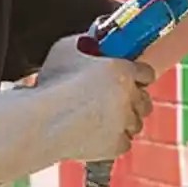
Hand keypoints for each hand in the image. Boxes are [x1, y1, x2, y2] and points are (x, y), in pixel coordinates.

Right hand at [0, 35, 155, 186]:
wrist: (39, 122)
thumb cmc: (50, 83)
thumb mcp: (67, 49)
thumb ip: (88, 43)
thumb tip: (94, 41)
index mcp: (123, 70)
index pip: (147, 73)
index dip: (136, 76)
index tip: (127, 79)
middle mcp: (130, 96)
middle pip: (145, 101)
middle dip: (132, 100)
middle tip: (112, 100)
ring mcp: (124, 123)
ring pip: (135, 123)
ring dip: (122, 121)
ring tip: (98, 118)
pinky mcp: (117, 145)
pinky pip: (123, 142)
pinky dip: (112, 140)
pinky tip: (94, 133)